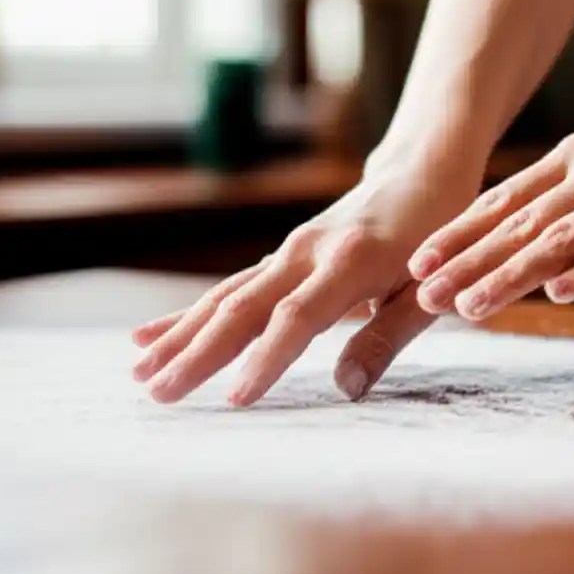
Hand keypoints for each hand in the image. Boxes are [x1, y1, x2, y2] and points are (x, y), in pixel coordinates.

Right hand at [132, 164, 482, 405]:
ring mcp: (287, 253)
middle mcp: (307, 252)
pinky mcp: (278, 260)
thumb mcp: (427, 293)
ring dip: (180, 335)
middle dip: (198, 352)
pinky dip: (188, 315)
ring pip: (225, 297)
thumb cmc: (433, 240)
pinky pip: (228, 290)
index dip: (267, 358)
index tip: (237, 398)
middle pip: (243, 307)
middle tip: (159, 393)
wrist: (418, 176)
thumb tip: (347, 389)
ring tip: (140, 373)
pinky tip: (148, 337)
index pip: (298, 317)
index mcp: (350, 262)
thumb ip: (388, 338)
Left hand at [407, 93, 573, 318]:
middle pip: (520, 225)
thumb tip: (518, 241)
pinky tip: (558, 294)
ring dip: (511, 275)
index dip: (458, 235)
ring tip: (470, 307)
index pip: (503, 201)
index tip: (418, 266)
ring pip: (561, 240)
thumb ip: (568, 198)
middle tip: (423, 297)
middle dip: (467, 264)